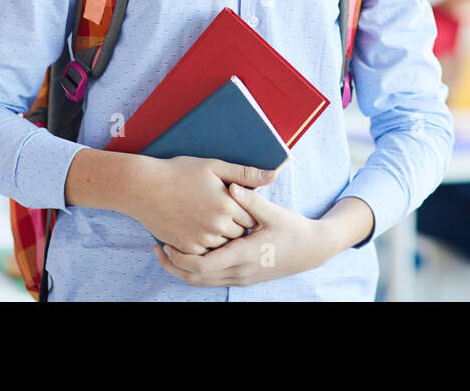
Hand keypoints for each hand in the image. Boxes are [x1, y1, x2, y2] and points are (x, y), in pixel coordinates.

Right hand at [126, 156, 278, 253]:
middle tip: (226, 215)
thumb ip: (246, 174)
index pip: (252, 217)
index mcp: (228, 204)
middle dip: (237, 226)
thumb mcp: (214, 166)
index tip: (238, 206)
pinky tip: (199, 229)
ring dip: (223, 238)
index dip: (246, 212)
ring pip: (224, 246)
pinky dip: (206, 245)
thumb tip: (274, 175)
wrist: (144, 187)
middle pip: (240, 234)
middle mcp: (217, 225)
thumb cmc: (180, 172)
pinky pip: (206, 254)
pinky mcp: (187, 248)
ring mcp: (201, 239)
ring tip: (212, 222)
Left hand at [154, 183, 338, 287]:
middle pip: (195, 279)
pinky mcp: (243, 278)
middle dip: (173, 266)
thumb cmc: (294, 230)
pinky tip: (191, 253)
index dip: (179, 258)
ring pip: (202, 282)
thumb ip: (251, 200)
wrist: (312, 251)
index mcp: (244, 256)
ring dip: (182, 270)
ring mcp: (241, 278)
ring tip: (168, 252)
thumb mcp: (274, 213)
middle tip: (157, 248)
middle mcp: (239, 272)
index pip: (201, 266)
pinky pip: (212, 279)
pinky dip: (196, 270)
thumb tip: (230, 186)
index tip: (165, 243)